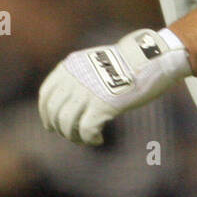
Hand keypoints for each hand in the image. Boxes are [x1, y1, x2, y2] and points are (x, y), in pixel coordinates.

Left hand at [38, 28, 190, 145]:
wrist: (150, 58)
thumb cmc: (129, 62)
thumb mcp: (96, 62)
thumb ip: (81, 77)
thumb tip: (72, 102)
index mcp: (71, 66)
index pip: (46, 94)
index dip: (46, 114)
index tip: (51, 126)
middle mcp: (75, 78)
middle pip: (54, 112)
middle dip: (60, 128)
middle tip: (72, 135)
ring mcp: (87, 91)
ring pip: (66, 124)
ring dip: (74, 136)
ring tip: (88, 138)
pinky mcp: (102, 104)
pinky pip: (86, 130)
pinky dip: (89, 139)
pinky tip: (98, 139)